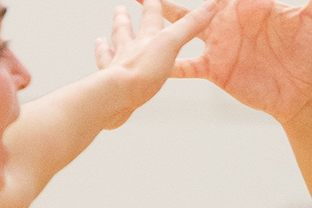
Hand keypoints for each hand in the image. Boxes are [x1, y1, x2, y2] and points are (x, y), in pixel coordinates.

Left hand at [92, 0, 220, 128]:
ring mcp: (118, 66)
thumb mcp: (172, 43)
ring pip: (111, 51)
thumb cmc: (144, 70)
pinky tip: (100, 71)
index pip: (152, 15)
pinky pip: (104, 76)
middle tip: (120, 10)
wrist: (118, 94)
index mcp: (147, 39)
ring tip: (101, 40)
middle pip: (125, 29)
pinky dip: (102, 70)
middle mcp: (130, 48)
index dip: (154, 5)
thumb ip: (190, 25)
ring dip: (106, 44)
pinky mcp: (111, 87)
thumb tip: (211, 5)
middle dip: (123, 19)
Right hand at [143, 0, 311, 123]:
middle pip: (192, 2)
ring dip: (157, 16)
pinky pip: (184, 65)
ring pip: (180, 25)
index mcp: (247, 4)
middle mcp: (227, 20)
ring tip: (135, 1)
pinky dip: (165, 62)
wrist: (310, 94)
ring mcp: (218, 44)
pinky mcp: (215, 69)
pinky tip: (143, 57)